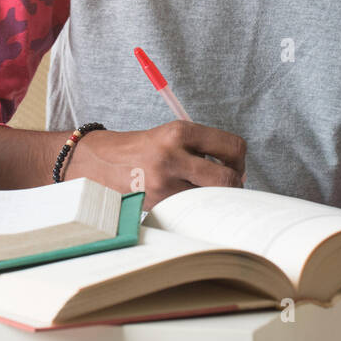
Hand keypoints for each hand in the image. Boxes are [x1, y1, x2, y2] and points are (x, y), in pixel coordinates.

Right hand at [66, 119, 245, 208]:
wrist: (100, 162)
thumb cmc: (144, 149)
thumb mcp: (172, 136)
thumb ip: (204, 148)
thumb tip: (238, 174)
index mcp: (180, 131)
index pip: (232, 146)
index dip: (240, 160)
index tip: (235, 165)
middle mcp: (172, 155)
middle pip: (227, 178)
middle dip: (234, 184)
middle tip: (228, 184)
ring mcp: (164, 182)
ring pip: (210, 198)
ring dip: (213, 198)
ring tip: (201, 190)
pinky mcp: (156, 203)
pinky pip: (190, 208)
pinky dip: (194, 206)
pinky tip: (183, 199)